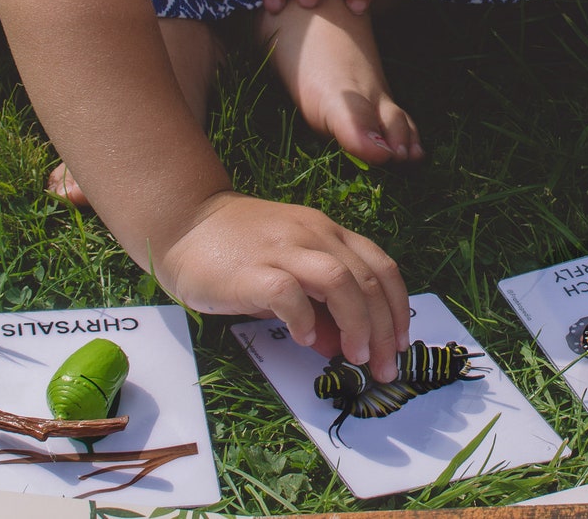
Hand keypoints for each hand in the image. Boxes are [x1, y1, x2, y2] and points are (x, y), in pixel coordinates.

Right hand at [159, 191, 408, 379]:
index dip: (398, 309)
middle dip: (384, 328)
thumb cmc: (240, 249)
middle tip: (384, 367)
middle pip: (367, 279)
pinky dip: (304, 318)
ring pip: (340, 280)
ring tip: (354, 356)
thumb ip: (319, 304)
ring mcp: (283, 250)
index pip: (382, 267)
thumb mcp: (291, 270)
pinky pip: (288, 292)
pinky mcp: (251, 270)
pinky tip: (304, 339)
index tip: (400, 344)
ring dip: (357, 322)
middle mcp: (314, 235)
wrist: (187, 221)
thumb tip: (341, 344)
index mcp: (329, 233)